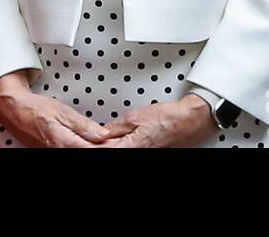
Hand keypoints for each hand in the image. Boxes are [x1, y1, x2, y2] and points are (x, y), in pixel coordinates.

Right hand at [0, 72, 116, 147]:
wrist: (14, 111)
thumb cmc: (35, 108)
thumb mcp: (62, 111)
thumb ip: (83, 126)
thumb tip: (103, 135)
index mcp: (63, 142)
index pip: (93, 151)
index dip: (108, 147)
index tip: (119, 143)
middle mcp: (59, 152)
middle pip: (88, 154)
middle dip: (103, 148)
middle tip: (115, 140)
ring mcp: (56, 154)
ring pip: (81, 154)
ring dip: (94, 148)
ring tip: (105, 140)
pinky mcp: (54, 153)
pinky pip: (73, 152)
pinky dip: (85, 147)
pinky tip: (91, 143)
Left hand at [97, 94, 216, 147]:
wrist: (187, 121)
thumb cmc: (167, 118)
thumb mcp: (135, 116)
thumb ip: (116, 127)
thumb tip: (100, 132)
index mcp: (132, 146)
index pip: (104, 150)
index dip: (91, 145)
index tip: (81, 142)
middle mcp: (137, 152)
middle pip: (110, 151)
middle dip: (98, 145)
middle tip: (89, 139)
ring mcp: (142, 152)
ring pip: (118, 149)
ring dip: (109, 143)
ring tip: (102, 137)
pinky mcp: (147, 149)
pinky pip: (128, 148)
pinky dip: (119, 143)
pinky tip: (116, 139)